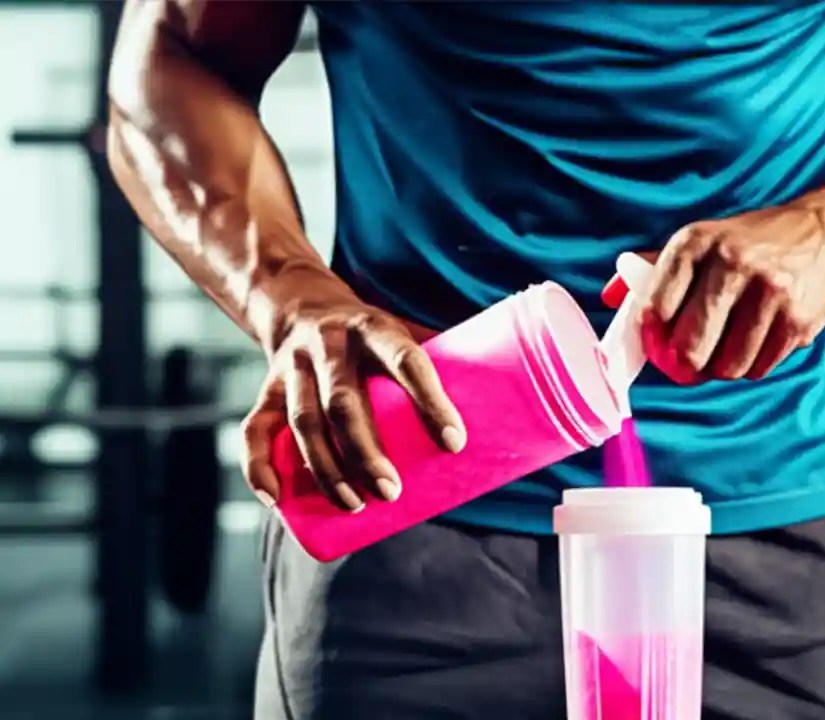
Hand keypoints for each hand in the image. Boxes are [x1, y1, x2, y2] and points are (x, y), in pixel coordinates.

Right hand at [239, 278, 464, 511]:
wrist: (298, 300)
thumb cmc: (371, 332)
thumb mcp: (406, 331)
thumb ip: (447, 364)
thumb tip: (516, 404)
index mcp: (375, 327)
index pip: (407, 361)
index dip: (431, 401)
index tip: (455, 443)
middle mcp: (329, 345)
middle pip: (344, 403)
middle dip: (368, 452)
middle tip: (393, 493)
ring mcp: (292, 367)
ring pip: (303, 422)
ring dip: (327, 469)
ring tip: (354, 505)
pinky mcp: (265, 388)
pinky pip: (254, 429)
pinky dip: (259, 466)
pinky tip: (275, 499)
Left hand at [639, 204, 824, 382]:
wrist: (822, 236)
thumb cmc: (746, 244)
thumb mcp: (700, 242)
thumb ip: (653, 271)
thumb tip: (607, 297)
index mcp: (697, 241)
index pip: (656, 305)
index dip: (651, 334)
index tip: (655, 342)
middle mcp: (733, 261)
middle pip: (690, 342)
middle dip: (683, 364)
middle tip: (684, 366)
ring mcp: (769, 291)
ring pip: (727, 363)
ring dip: (720, 369)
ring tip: (722, 356)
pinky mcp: (797, 318)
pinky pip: (759, 367)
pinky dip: (751, 368)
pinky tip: (752, 348)